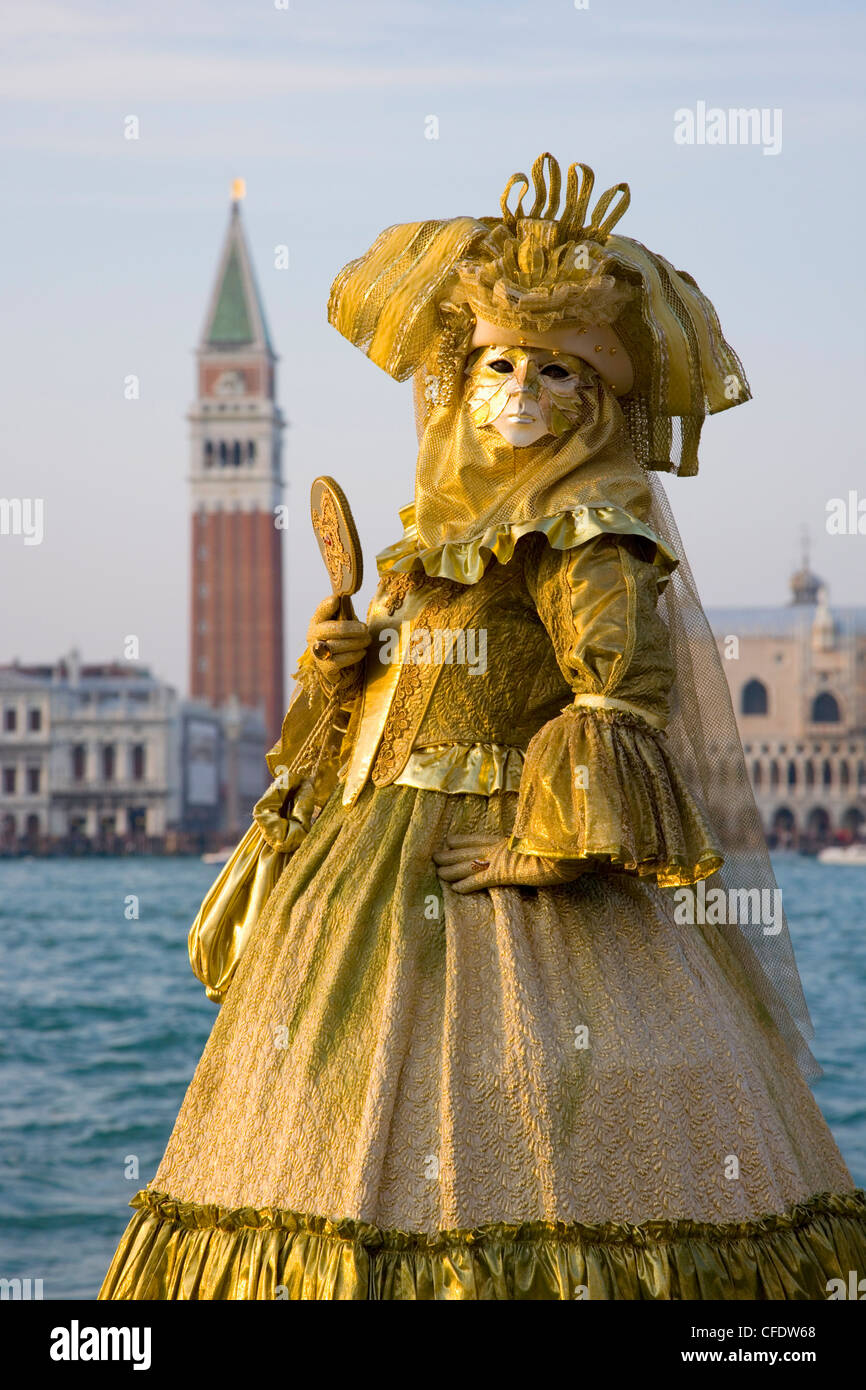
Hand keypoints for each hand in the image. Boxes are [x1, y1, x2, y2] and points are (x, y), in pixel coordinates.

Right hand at [307, 595, 369, 687]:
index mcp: (317, 621)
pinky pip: (338, 661)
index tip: (337, 600)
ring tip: (367, 640)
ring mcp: (317, 653)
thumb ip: (345, 611)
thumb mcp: (344, 622)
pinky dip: (353, 655)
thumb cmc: (343, 638)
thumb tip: (346, 596)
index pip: (321, 610)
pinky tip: (362, 652)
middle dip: (350, 628)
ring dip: (355, 642)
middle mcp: (313, 636)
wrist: (341, 666)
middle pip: (330, 629)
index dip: (327, 605)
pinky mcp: (325, 667)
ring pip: (335, 646)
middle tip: (366, 629)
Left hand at [433, 834, 583, 893]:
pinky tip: (455, 889)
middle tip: (434, 856)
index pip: (479, 838)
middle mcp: (500, 847)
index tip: (449, 838)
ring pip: (468, 864)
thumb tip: (533, 840)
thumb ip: (531, 841)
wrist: (565, 852)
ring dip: (451, 869)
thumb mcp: (542, 840)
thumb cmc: (558, 846)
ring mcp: (500, 859)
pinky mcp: (502, 873)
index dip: (462, 839)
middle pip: (467, 850)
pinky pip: (478, 880)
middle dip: (449, 854)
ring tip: (437, 872)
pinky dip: (465, 885)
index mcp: (508, 839)